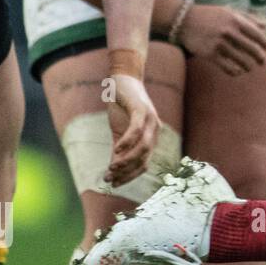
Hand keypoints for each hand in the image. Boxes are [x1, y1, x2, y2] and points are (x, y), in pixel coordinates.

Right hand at [105, 73, 159, 187]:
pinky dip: (127, 142)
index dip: (130, 176)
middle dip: (127, 171)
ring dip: (127, 160)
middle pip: (144, 158)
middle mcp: (155, 131)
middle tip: (110, 178)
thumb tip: (110, 171)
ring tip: (112, 167)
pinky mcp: (142, 110)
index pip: (144, 163)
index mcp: (150, 138)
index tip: (114, 184)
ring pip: (143, 147)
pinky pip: (137, 130)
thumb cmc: (121, 108)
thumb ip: (116, 151)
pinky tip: (116, 150)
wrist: (122, 80)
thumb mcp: (118, 132)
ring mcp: (150, 120)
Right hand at [178, 4, 265, 75]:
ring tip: (250, 67)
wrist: (184, 21)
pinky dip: (236, 71)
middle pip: (253, 49)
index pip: (258, 35)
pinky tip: (238, 71)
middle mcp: (229, 32)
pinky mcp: (210, 55)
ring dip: (249, 66)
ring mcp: (219, 44)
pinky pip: (229, 68)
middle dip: (261, 57)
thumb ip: (249, 18)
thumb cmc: (211, 16)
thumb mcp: (230, 12)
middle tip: (263, 61)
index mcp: (236, 20)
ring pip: (243, 61)